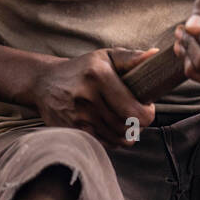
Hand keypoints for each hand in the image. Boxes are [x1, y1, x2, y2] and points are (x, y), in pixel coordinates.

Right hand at [31, 48, 157, 146]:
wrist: (44, 82)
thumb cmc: (83, 68)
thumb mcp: (106, 56)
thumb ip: (132, 57)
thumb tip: (155, 55)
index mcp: (98, 75)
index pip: (135, 110)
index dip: (147, 113)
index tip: (146, 106)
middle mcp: (87, 97)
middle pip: (127, 126)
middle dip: (139, 124)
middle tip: (138, 115)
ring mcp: (77, 117)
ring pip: (117, 138)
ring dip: (127, 133)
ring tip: (126, 121)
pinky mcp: (72, 130)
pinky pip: (104, 144)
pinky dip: (113, 140)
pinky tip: (112, 128)